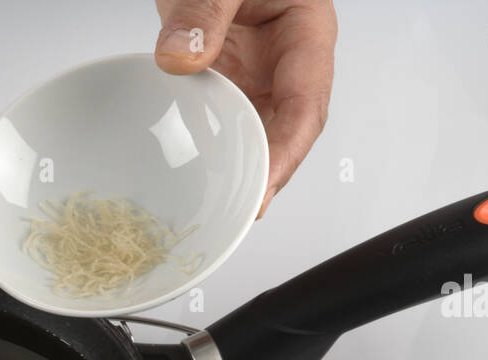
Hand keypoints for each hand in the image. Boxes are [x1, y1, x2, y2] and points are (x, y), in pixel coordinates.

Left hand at [154, 0, 336, 216]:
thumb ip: (201, 10)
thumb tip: (181, 55)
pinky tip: (197, 174)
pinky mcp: (227, 76)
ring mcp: (257, 71)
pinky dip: (212, 146)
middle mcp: (287, 60)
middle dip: (267, 173)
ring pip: (256, 131)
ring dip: (240, 167)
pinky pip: (224, 118)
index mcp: (306, 33)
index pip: (306, 106)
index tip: (264, 184)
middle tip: (240, 211)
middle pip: (286, 129)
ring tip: (219, 207)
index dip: (287, 152)